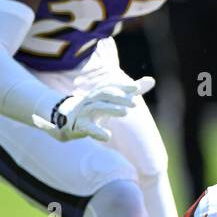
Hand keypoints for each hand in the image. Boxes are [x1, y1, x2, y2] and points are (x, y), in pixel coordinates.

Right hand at [34, 76, 153, 141]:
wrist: (64, 121)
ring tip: (125, 113)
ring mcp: (84, 112)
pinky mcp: (79, 126)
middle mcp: (91, 99)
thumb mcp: (112, 99)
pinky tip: (107, 136)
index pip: (111, 86)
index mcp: (99, 93)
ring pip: (96, 108)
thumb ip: (131, 90)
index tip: (137, 88)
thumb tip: (152, 79)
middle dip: (119, 97)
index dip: (123, 86)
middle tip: (135, 103)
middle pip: (104, 94)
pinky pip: (88, 128)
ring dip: (110, 109)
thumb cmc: (93, 108)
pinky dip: (97, 132)